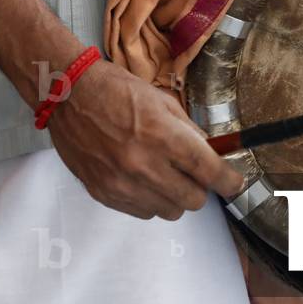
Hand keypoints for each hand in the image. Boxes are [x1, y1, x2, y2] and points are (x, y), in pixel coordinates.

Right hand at [48, 59, 244, 219]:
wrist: (68, 96)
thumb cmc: (116, 91)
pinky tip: (141, 177)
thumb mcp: (163, 101)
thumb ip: (190, 132)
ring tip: (162, 172)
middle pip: (193, 200)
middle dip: (200, 187)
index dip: (229, 181)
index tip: (234, 183)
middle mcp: (143, 165)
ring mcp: (122, 184)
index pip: (209, 171)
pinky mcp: (104, 194)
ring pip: (169, 211)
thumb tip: (213, 154)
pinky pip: (142, 212)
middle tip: (192, 172)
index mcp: (162, 136)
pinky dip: (149, 199)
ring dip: (173, 195)